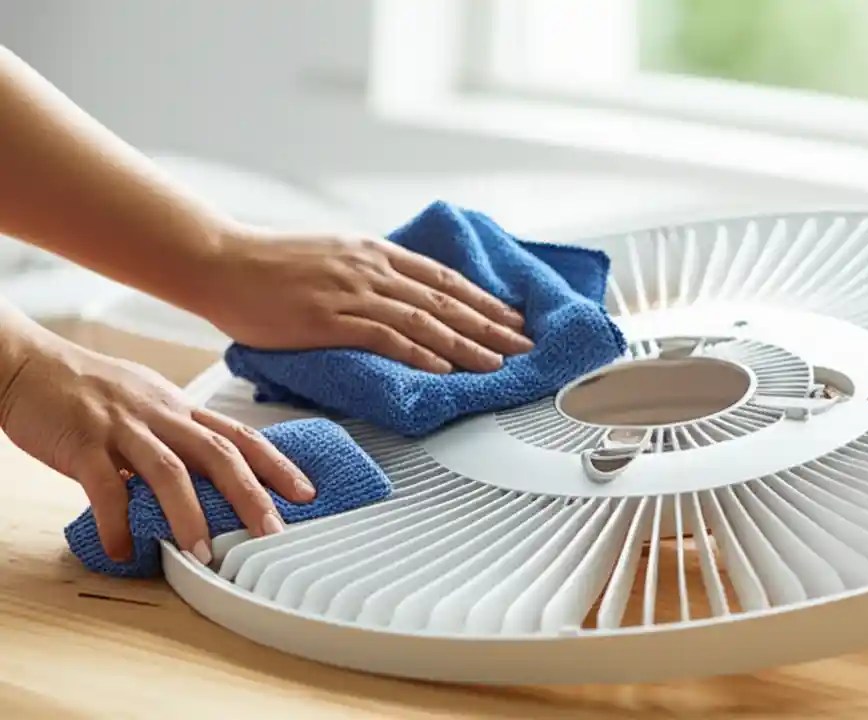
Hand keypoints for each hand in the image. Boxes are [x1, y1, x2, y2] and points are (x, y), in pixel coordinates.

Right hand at [0, 325, 314, 563]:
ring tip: (204, 554)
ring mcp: (121, 428)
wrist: (25, 363)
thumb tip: (205, 476)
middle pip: (218, 452)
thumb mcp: (143, 404)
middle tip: (274, 531)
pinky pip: (104, 487)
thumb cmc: (85, 390)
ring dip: (191, 515)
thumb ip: (174, 436)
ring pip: (169, 470)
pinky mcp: (81, 443)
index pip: (238, 435)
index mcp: (177, 407)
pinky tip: (125, 550)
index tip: (307, 492)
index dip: (276, 463)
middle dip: (251, 493)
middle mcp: (158, 414)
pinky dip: (117, 522)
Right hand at [193, 226, 533, 372]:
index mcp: (374, 251)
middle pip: (445, 300)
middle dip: (491, 325)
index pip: (444, 278)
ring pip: (424, 320)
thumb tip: (401, 292)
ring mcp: (351, 292)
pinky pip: (384, 337)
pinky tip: (443, 368)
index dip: (484, 300)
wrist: (220, 261)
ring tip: (497, 364)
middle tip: (525, 345)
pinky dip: (419, 353)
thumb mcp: (332, 255)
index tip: (513, 318)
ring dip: (467, 344)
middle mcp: (371, 268)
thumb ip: (369, 272)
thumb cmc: (269, 263)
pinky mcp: (328, 318)